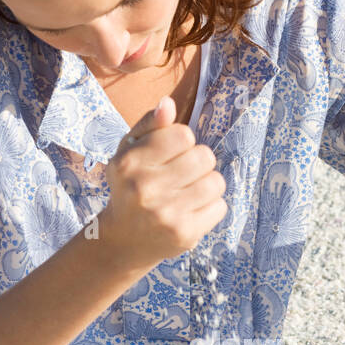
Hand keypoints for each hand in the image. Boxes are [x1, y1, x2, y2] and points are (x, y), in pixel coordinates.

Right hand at [97, 94, 226, 270]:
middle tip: (182, 175)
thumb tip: (168, 104)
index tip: (170, 155)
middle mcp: (145, 188)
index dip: (182, 142)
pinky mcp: (184, 234)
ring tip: (189, 192)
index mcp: (130, 163)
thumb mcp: (129, 151)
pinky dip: (211, 207)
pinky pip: (220, 207)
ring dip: (208, 184)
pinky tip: (191, 211)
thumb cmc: (131, 186)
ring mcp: (166, 214)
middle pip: (204, 157)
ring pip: (216, 182)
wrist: (124, 239)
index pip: (183, 135)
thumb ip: (149, 125)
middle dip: (198, 163)